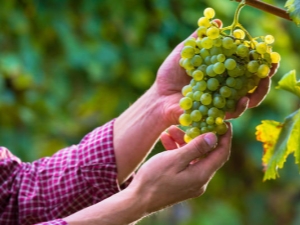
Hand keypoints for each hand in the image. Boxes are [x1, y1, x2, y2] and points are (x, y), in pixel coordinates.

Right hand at [128, 123, 231, 213]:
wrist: (138, 200)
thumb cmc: (154, 179)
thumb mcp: (174, 159)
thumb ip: (195, 148)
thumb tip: (213, 136)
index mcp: (201, 175)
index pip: (221, 153)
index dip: (225, 137)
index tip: (223, 122)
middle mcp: (200, 180)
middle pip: (207, 154)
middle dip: (199, 136)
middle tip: (194, 121)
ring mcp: (191, 182)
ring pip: (194, 157)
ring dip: (185, 142)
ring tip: (171, 129)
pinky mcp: (182, 182)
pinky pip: (185, 163)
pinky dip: (178, 151)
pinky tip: (167, 140)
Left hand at [155, 26, 279, 124]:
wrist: (158, 95)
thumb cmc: (170, 74)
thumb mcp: (184, 52)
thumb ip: (199, 40)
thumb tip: (216, 24)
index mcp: (221, 72)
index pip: (244, 67)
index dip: (258, 62)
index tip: (268, 55)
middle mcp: (224, 88)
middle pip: (251, 86)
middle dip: (264, 79)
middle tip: (269, 71)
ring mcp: (221, 103)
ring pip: (246, 101)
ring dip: (257, 93)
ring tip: (260, 83)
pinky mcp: (214, 115)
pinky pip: (230, 114)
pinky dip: (238, 107)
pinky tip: (242, 100)